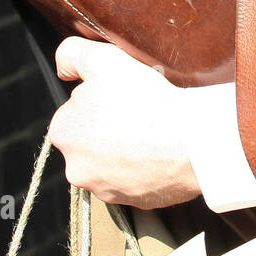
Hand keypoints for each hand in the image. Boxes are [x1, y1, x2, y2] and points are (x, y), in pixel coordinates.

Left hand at [48, 39, 200, 208]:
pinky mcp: (133, 201)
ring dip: (127, 147)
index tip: (121, 94)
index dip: (100, 97)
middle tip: (138, 111)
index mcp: (64, 132)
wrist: (191, 142)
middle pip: (92, 137)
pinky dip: (145, 167)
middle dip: (110, 125)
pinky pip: (135, 179)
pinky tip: (160, 150)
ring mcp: (105, 189)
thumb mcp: (105, 59)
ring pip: (113, 160)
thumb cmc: (147, 102)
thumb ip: (72, 54)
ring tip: (153, 131)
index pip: (77, 109)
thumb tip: (63, 66)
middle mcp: (76, 167)